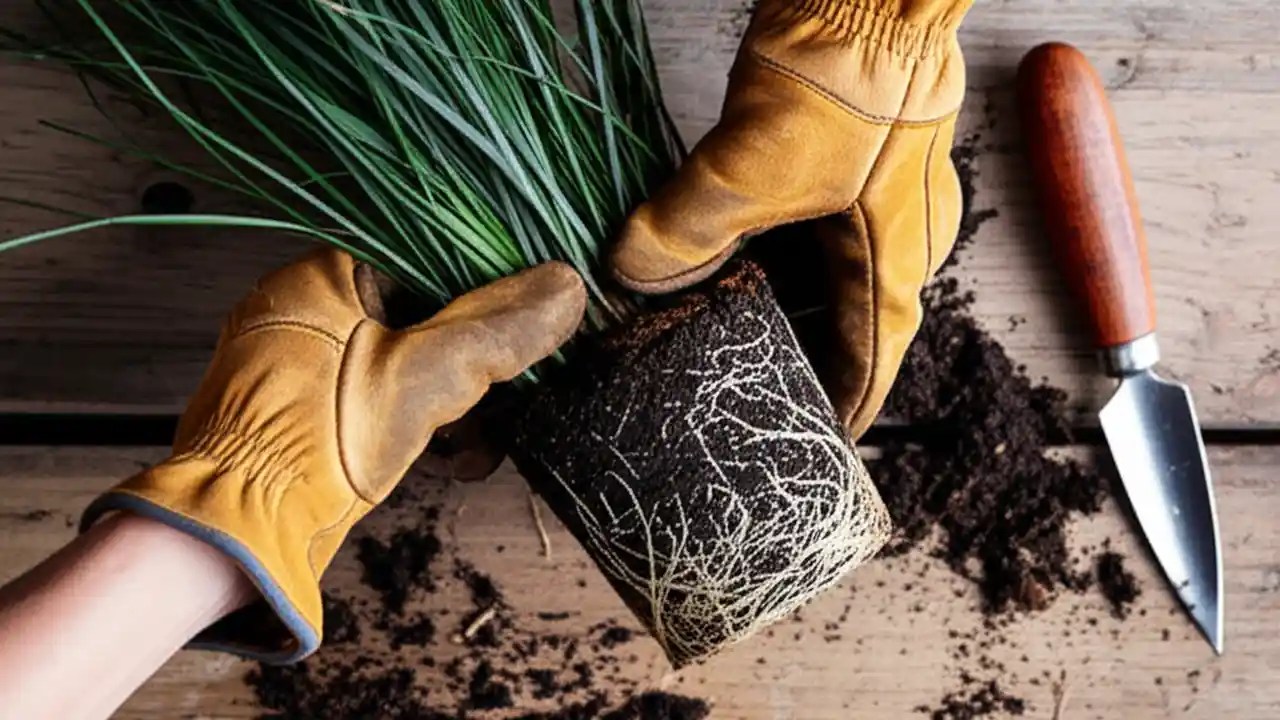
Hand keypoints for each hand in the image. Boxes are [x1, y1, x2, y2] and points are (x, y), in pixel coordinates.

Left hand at [80, 249, 585, 661]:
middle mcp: (306, 304)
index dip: (488, 290)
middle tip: (505, 402)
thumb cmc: (317, 443)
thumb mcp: (423, 381)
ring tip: (474, 448)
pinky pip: (380, 392)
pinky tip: (449, 458)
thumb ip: (496, 331)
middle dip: (474, 365)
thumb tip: (568, 287)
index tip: (525, 329)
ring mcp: (301, 358)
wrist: (235, 534)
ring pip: (407, 358)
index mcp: (323, 274)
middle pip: (423, 312)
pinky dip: (419, 420)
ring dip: (453, 403)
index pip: (430, 254)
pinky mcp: (305, 406)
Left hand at [612, 0, 973, 438]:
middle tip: (734, 378)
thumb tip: (629, 270)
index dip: (835, 409)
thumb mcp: (750, 174)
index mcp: (893, 267)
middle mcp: (893, 240)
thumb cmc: (848, 84)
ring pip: (817, 270)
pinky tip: (717, 250)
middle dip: (787, 349)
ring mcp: (874, 198)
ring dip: (768, 294)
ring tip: (710, 321)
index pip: (866, 364)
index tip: (806, 443)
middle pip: (839, 319)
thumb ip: (683, 232)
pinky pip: (803, 223)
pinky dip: (763, 245)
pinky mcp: (848, 158)